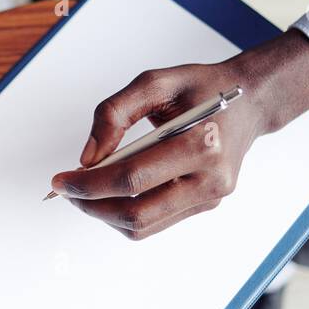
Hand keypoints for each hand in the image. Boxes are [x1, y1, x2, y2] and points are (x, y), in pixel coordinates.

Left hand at [50, 31, 308, 239]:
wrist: (248, 101)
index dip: (89, 184)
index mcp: (203, 141)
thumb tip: (88, 157)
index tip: (60, 181)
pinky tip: (111, 193)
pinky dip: (125, 213)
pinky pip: (156, 222)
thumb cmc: (200, 88)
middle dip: (92, 206)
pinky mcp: (206, 205)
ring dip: (105, 215)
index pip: (133, 177)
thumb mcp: (155, 83)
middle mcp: (212, 177)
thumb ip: (114, 113)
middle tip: (67, 191)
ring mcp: (211, 197)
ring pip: (144, 226)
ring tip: (85, 192)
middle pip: (137, 212)